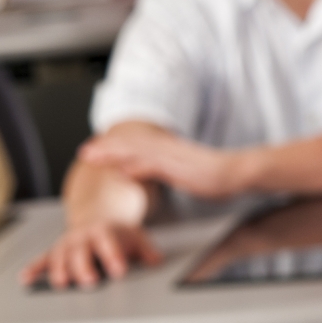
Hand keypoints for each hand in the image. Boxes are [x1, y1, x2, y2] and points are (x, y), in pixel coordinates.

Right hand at [23, 156, 158, 288]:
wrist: (97, 213)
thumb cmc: (117, 232)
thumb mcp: (135, 236)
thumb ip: (146, 250)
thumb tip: (156, 261)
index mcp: (102, 231)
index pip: (107, 243)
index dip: (113, 256)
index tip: (119, 270)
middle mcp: (81, 237)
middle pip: (80, 252)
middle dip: (83, 266)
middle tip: (90, 280)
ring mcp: (66, 244)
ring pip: (60, 257)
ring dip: (59, 270)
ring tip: (61, 283)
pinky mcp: (55, 251)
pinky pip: (41, 260)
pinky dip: (33, 269)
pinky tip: (26, 278)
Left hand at [76, 123, 250, 200]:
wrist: (238, 172)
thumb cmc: (212, 176)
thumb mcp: (175, 172)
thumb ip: (153, 169)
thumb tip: (129, 168)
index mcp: (163, 151)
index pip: (131, 146)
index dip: (110, 147)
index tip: (91, 149)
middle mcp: (166, 150)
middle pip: (130, 146)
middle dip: (106, 149)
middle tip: (83, 151)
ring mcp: (174, 158)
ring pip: (139, 153)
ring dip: (116, 154)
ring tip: (96, 156)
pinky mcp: (183, 169)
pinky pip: (159, 167)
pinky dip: (141, 168)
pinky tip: (126, 170)